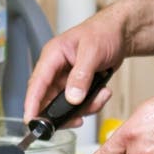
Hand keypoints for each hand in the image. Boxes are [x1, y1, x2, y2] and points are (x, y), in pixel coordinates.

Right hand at [23, 0, 131, 123]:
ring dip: (84, 107)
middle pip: (49, 100)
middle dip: (65, 112)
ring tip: (101, 95)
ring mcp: (67, 79)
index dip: (32, 103)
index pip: (37, 82)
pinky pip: (79, 105)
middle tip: (78, 119)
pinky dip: (92, 104)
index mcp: (53, 55)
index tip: (31, 121)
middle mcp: (56, 69)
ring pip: (66, 106)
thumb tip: (72, 98)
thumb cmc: (104, 32)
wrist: (121, 33)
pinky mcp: (78, 86)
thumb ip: (81, 75)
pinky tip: (103, 93)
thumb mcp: (93, 51)